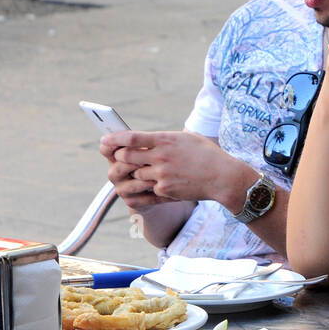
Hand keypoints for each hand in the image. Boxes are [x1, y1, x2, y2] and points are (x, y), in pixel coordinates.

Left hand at [100, 130, 247, 207]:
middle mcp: (161, 157)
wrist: (223, 177)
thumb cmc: (207, 154)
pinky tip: (143, 186)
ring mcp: (162, 176)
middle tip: (118, 157)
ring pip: (134, 174)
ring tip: (137, 171)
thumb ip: (165, 139)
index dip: (115, 139)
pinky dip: (143, 188)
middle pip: (126, 157)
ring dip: (133, 173)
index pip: (132, 138)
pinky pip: (145, 190)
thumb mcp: (187, 138)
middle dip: (119, 157)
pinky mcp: (165, 191)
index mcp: (166, 140)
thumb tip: (146, 140)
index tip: (105, 139)